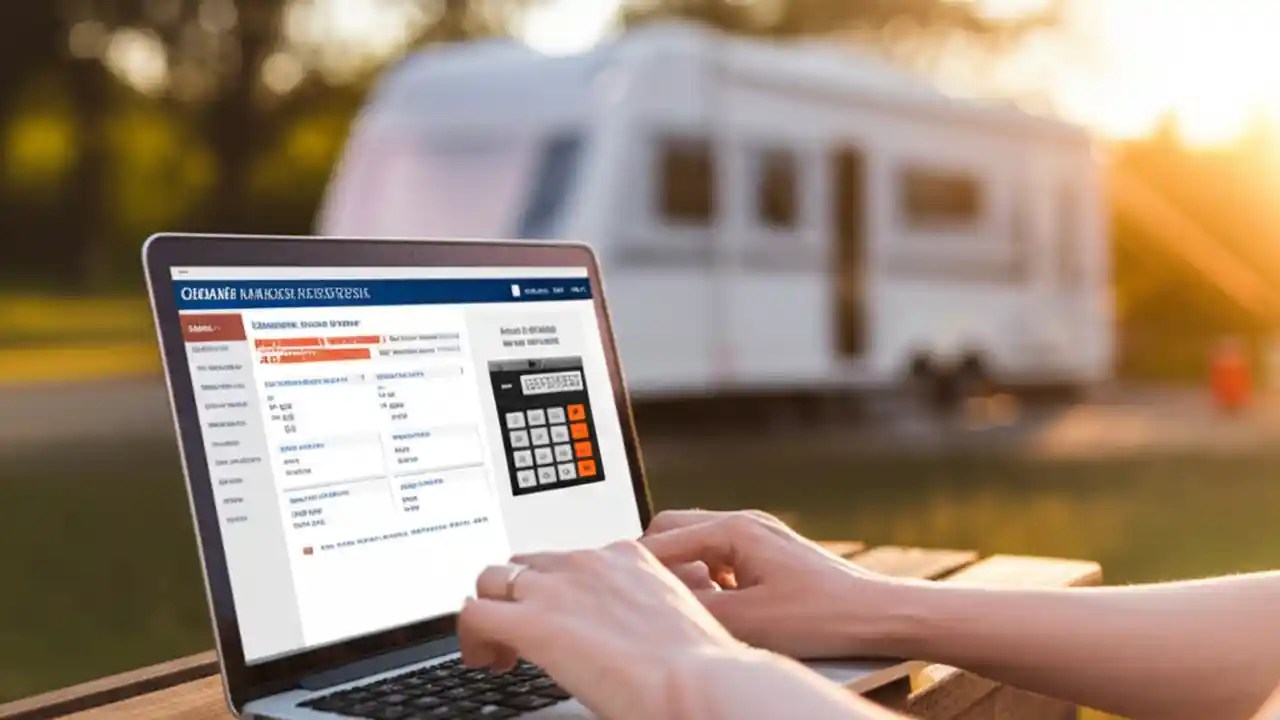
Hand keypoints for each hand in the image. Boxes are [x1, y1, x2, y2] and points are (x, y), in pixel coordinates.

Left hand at [458, 540, 751, 719]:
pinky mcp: (532, 621)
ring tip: (499, 650)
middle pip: (526, 564)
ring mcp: (557, 587)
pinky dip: (472, 637)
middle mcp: (588, 562)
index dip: (554, 591)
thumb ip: (647, 616)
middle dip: (517, 596)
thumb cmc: (699, 667)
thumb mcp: (673, 620)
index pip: (570, 560)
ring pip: (493, 579)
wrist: (697, 682)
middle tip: (519, 635)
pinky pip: (475, 614)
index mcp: (627, 557)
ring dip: (492, 611)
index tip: (559, 619)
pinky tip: (488, 661)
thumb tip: (641, 639)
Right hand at [642, 510, 913, 658]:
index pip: (661, 538)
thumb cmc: (822, 613)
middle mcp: (744, 524)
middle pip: (675, 531)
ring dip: (682, 571)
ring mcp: (759, 537)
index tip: (612, 583)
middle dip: (653, 561)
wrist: (876, 614)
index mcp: (733, 530)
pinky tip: (716, 607)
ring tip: (676, 603)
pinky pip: (722, 557)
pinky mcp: (771, 555)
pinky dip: (708, 577)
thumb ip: (693, 607)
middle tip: (638, 592)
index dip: (634, 564)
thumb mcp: (746, 620)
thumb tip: (655, 603)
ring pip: (698, 544)